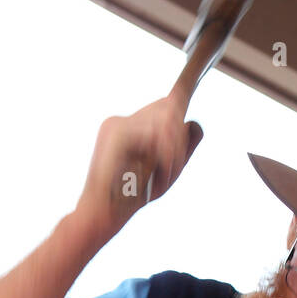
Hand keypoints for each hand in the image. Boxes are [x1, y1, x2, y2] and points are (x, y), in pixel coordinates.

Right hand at [74, 94, 203, 245]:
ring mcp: (116, 124)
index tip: (190, 83)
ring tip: (162, 176)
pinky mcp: (115, 132)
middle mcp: (121, 120)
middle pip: (168, 110)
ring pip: (164, 120)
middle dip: (178, 142)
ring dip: (172, 153)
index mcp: (130, 126)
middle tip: (169, 170)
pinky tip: (156, 172)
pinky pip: (154, 133)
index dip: (180, 94)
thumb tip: (192, 121)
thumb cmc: (133, 196)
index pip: (163, 108)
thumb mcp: (166, 172)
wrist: (104, 214)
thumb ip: (181, 148)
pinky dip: (163, 156)